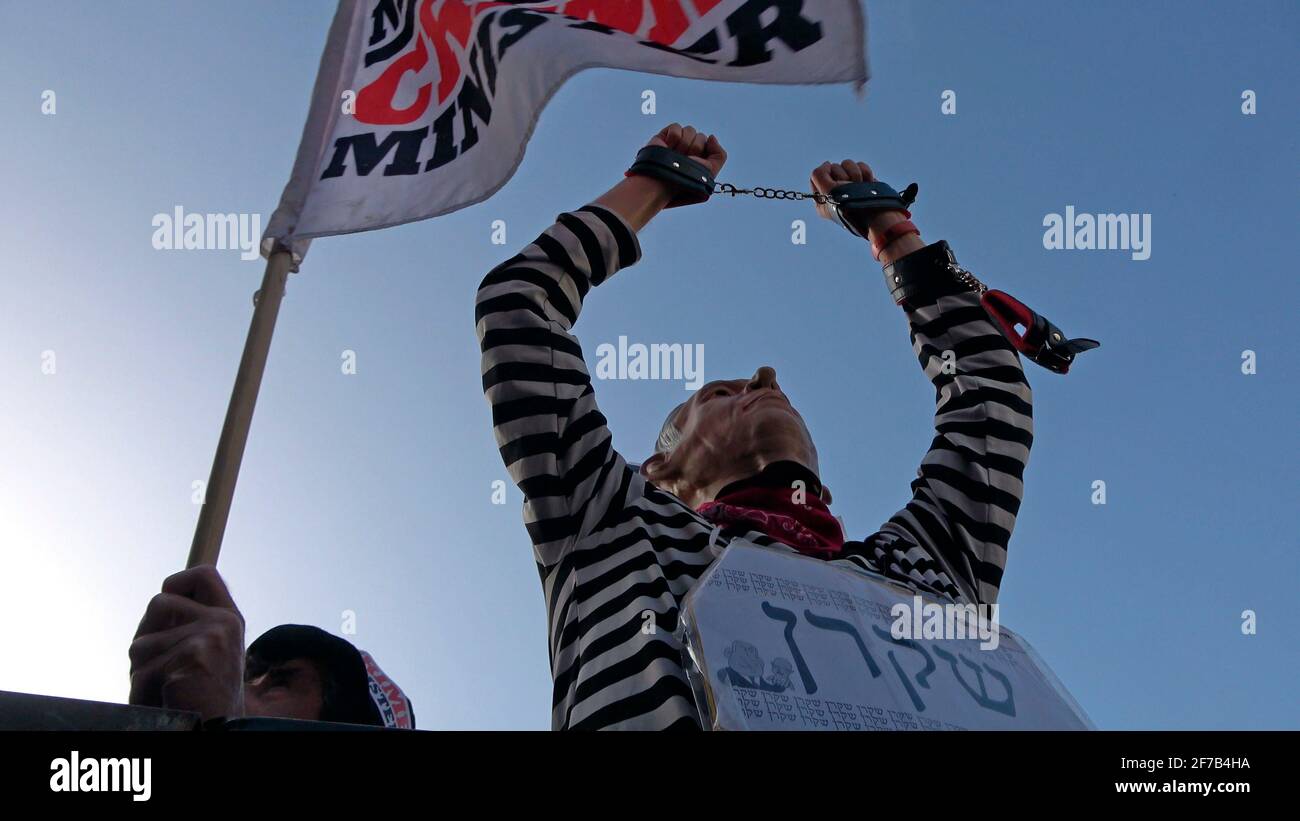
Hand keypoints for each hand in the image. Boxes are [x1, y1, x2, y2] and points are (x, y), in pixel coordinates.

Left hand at [128, 565, 245, 720]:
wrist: (218, 728)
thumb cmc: (203, 700)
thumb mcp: (205, 653)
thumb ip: (189, 626)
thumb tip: (160, 601)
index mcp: (228, 619)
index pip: (203, 575)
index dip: (177, 582)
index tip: (167, 602)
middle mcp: (224, 622)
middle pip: (159, 602)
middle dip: (146, 637)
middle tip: (159, 667)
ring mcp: (211, 635)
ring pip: (141, 642)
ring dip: (141, 671)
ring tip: (163, 690)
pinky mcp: (193, 654)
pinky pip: (142, 671)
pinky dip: (143, 692)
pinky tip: (164, 700)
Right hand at [646, 122, 726, 178]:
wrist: (663, 182)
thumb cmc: (685, 181)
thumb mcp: (710, 172)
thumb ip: (720, 155)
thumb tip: (712, 137)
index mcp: (699, 157)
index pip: (708, 143)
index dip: (704, 151)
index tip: (697, 162)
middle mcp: (688, 150)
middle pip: (700, 136)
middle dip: (695, 149)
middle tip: (684, 161)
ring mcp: (676, 143)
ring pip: (689, 130)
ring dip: (684, 144)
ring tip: (675, 156)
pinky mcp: (664, 136)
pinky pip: (676, 127)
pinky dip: (674, 137)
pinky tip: (668, 147)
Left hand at [811, 159, 918, 260]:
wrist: (877, 213)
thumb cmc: (851, 205)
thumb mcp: (828, 191)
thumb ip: (819, 174)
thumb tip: (827, 164)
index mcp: (822, 199)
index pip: (816, 177)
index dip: (825, 174)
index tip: (833, 181)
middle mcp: (835, 192)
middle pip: (833, 168)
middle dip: (842, 175)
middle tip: (848, 188)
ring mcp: (850, 186)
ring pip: (847, 164)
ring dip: (854, 173)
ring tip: (860, 185)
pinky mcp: (864, 182)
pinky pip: (860, 166)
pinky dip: (865, 172)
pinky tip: (868, 182)